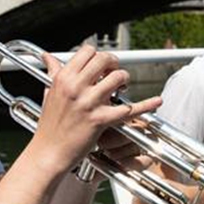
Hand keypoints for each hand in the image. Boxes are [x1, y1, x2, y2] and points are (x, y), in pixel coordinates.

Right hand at [29, 46, 160, 175]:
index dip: (98, 56)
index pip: (87, 51)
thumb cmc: (48, 126)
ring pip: (118, 77)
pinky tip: (156, 101)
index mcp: (63, 78)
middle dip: (114, 64)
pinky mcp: (100, 120)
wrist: (48, 152)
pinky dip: (145, 105)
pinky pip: (127, 109)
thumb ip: (53, 72)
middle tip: (114, 73)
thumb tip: (47, 57)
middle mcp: (76, 87)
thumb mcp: (48, 93)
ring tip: (122, 87)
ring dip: (124, 79)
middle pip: (104, 60)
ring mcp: (89, 103)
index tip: (101, 65)